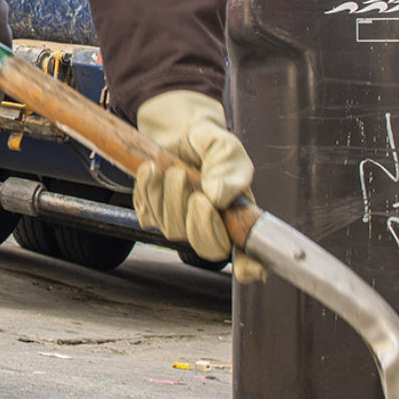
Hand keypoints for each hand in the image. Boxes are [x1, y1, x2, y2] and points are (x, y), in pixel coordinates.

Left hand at [131, 91, 254, 261]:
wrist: (177, 130)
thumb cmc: (208, 143)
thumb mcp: (225, 147)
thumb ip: (228, 169)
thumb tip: (219, 196)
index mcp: (237, 213)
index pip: (249, 253)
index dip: (251, 265)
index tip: (247, 268)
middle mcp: (212, 225)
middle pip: (206, 247)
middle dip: (196, 218)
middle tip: (190, 181)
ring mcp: (181, 223)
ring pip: (172, 229)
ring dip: (168, 195)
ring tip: (174, 168)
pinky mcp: (155, 215)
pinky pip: (148, 215)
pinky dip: (148, 190)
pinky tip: (153, 170)